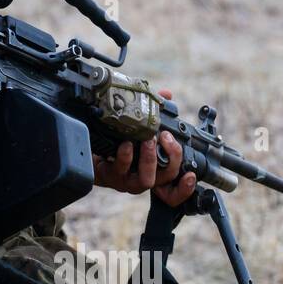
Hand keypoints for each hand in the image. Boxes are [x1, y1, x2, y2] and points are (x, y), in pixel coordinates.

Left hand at [93, 89, 196, 205]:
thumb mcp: (141, 128)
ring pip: (146, 180)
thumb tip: (166, 94)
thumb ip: (156, 112)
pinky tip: (126, 143)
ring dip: (149, 158)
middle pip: (167, 177)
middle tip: (164, 137)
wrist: (90, 150)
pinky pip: (120, 169)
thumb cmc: (119, 141)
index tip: (192, 174)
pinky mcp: (111, 176)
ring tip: (147, 139)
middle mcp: (144, 177)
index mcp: (155, 170)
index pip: (176, 189)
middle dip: (171, 157)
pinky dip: (126, 156)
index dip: (186, 187)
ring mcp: (127, 179)